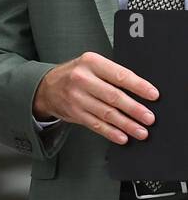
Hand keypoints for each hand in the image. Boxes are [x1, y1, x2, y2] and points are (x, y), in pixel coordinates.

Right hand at [33, 52, 157, 143]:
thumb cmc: (76, 75)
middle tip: (149, 117)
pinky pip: (95, 124)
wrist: (46, 87)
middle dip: (134, 109)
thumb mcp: (92, 65)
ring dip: (126, 124)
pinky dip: (110, 132)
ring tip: (140, 131)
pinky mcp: (74, 112)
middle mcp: (81, 79)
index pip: (119, 75)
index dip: (139, 86)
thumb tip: (141, 92)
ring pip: (106, 113)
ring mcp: (76, 97)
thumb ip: (112, 74)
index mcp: (91, 62)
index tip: (153, 95)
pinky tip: (121, 137)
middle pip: (113, 96)